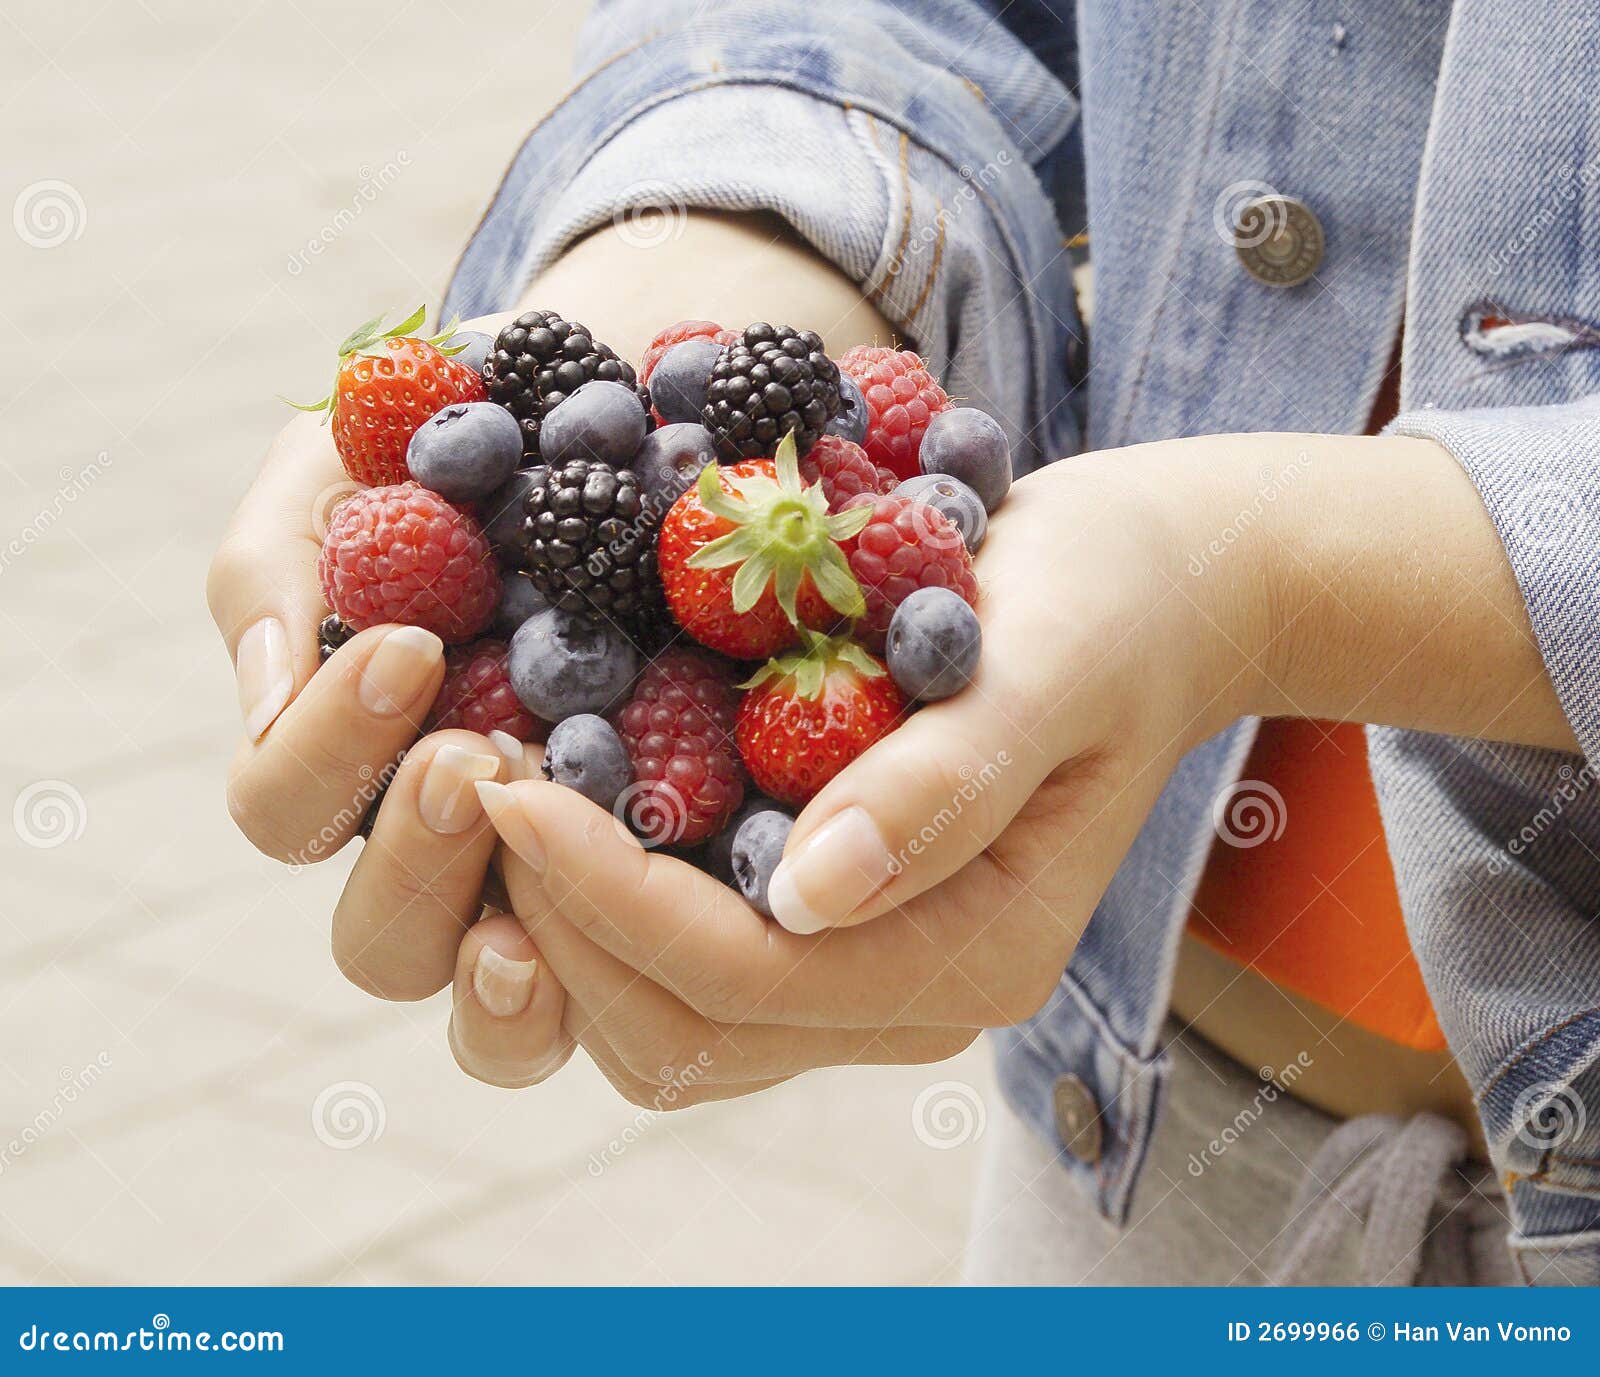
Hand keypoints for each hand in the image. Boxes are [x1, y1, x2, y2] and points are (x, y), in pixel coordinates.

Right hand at [212, 213, 894, 1077]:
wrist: (646, 402)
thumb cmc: (480, 430)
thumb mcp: (365, 456)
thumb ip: (285, 561)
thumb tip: (264, 696)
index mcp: (356, 754)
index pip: (289, 808)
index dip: (329, 754)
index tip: (412, 648)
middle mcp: (448, 844)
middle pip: (382, 940)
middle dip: (417, 861)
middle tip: (478, 761)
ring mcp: (559, 880)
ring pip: (503, 1011)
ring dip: (516, 964)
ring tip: (568, 854)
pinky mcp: (677, 878)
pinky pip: (650, 969)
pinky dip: (661, 946)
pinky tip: (714, 888)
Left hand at [451, 453, 1235, 1101]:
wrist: (1149, 595)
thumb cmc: (1107, 604)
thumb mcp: (1047, 659)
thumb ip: (942, 780)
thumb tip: (810, 893)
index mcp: (974, 952)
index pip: (748, 976)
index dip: (610, 895)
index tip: (510, 784)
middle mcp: (909, 992)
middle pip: (683, 1030)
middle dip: (558, 924)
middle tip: (472, 789)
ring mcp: (863, 968)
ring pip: (663, 1022)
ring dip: (559, 928)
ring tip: (494, 799)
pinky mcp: (824, 921)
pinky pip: (680, 959)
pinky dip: (596, 901)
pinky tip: (553, 799)